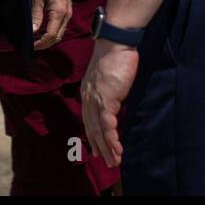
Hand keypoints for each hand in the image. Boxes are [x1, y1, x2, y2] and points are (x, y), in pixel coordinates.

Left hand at [31, 0, 72, 49]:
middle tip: (32, 46)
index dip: (41, 43)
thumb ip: (36, 15)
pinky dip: (52, 32)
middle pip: (57, 37)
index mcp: (59, 12)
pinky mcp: (67, 11)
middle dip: (45, 44)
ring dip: (48, 39)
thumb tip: (33, 31)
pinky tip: (42, 31)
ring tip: (35, 40)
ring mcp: (68, 13)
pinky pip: (61, 27)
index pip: (51, 35)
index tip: (30, 46)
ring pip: (60, 33)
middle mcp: (67, 15)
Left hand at [81, 38, 138, 167]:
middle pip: (93, 128)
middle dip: (100, 147)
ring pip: (100, 130)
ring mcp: (96, 100)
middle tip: (107, 162)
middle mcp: (88, 98)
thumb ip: (110, 90)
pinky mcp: (107, 100)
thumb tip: (116, 102)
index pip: (89, 119)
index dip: (93, 136)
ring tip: (114, 161)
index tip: (98, 149)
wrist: (115, 42)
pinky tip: (116, 148)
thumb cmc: (115, 56)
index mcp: (88, 93)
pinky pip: (108, 124)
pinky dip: (112, 138)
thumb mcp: (109, 77)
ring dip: (107, 148)